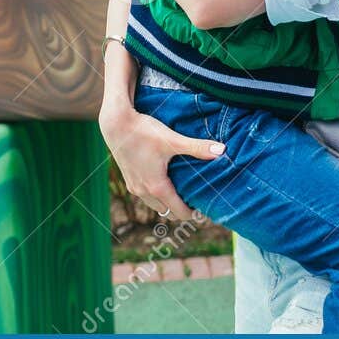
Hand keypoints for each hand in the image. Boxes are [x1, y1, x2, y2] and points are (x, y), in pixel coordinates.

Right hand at [99, 100, 223, 220]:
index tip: (206, 211)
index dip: (194, 214)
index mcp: (157, 187)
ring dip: (168, 203)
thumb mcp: (172, 140)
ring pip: (155, 205)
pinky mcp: (129, 179)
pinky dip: (157, 196)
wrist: (115, 124)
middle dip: (182, 210)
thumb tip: (222, 150)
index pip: (179, 212)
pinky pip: (146, 196)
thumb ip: (197, 147)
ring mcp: (134, 187)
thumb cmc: (144, 131)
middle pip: (167, 212)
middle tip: (198, 201)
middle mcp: (144, 192)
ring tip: (184, 192)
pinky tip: (165, 181)